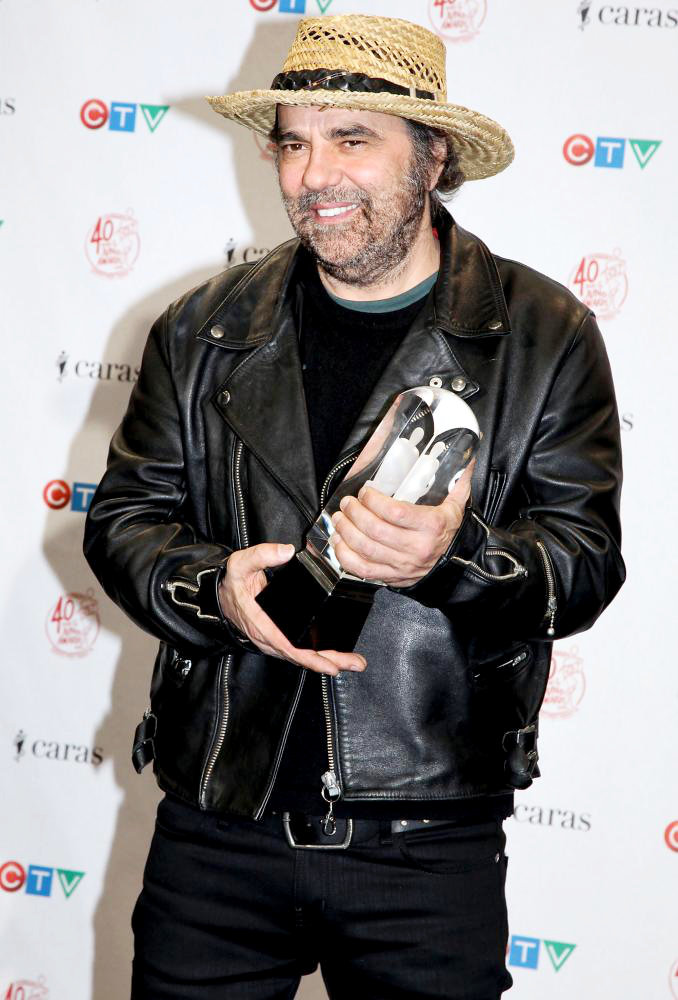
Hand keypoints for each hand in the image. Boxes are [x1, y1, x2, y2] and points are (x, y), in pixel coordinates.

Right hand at [218, 542, 366, 676]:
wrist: (220, 595)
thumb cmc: (233, 583)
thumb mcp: (241, 564)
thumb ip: (261, 555)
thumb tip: (286, 551)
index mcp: (261, 624)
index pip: (288, 647)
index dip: (310, 657)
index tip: (329, 664)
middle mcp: (269, 638)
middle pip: (302, 657)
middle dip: (330, 662)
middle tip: (355, 664)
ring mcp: (274, 640)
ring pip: (303, 656)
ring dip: (329, 661)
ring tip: (353, 662)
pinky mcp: (279, 638)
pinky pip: (300, 651)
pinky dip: (318, 655)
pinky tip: (335, 656)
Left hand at [330, 461, 473, 587]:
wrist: (457, 566)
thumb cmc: (451, 533)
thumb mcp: (457, 506)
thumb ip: (458, 480)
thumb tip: (466, 456)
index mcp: (432, 526)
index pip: (395, 513)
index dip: (374, 501)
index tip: (365, 492)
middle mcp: (416, 547)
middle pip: (376, 530)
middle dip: (355, 513)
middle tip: (348, 503)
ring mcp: (402, 565)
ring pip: (366, 549)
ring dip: (346, 532)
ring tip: (340, 518)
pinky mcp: (392, 577)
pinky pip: (362, 569)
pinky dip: (345, 556)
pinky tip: (339, 542)